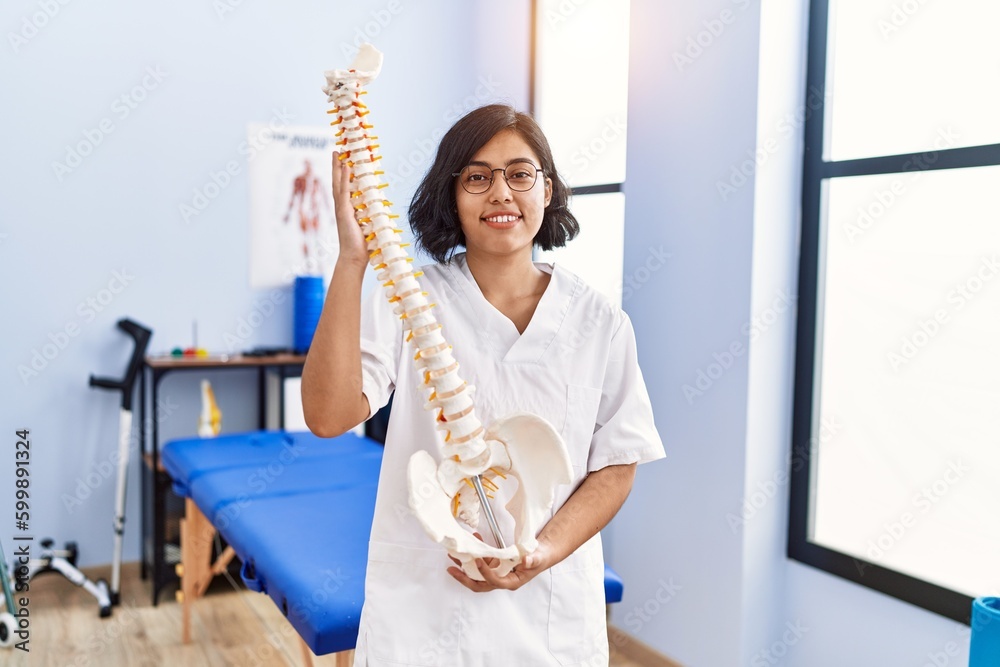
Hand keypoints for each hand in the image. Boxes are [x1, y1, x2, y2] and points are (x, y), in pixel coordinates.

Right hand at [331, 151, 367, 265]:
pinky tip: (345, 166)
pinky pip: (344, 191)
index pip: (345, 187)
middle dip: (337, 166)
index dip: (343, 174)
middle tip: (337, 151)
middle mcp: (342, 207)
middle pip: (338, 181)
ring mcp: (341, 208)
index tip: (344, 161)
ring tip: (338, 152)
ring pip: (338, 183)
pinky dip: (344, 178)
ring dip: (338, 167)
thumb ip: (370, 217)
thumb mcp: (368, 226)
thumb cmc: (362, 245)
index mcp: (347, 209)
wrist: (354, 257)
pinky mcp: (344, 211)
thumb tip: (380, 212)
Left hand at [446, 535, 555, 592]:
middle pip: (480, 584)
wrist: (541, 554)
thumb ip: (532, 560)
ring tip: (453, 555)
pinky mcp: (495, 564)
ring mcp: (497, 572)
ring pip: (476, 573)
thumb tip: (525, 560)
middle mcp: (502, 579)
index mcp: (512, 582)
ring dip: (464, 564)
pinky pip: (482, 560)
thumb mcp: (538, 558)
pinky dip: (476, 552)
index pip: (495, 581)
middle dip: (465, 578)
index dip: (485, 573)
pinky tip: (474, 538)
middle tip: (452, 570)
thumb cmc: (540, 558)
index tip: (477, 561)